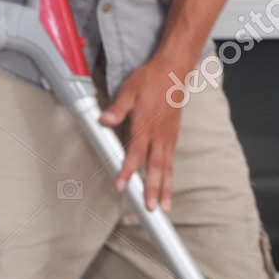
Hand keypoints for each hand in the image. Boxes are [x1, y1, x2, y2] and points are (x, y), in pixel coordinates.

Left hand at [99, 54, 184, 211]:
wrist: (174, 69)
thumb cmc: (150, 79)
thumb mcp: (129, 89)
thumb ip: (118, 108)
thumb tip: (104, 120)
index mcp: (146, 124)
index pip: (136, 153)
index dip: (127, 171)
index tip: (121, 186)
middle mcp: (159, 134)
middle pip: (156, 167)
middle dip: (153, 189)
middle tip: (152, 209)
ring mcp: (168, 136)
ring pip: (167, 167)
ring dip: (166, 188)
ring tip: (166, 207)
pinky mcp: (173, 135)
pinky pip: (171, 159)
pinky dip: (170, 175)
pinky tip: (168, 186)